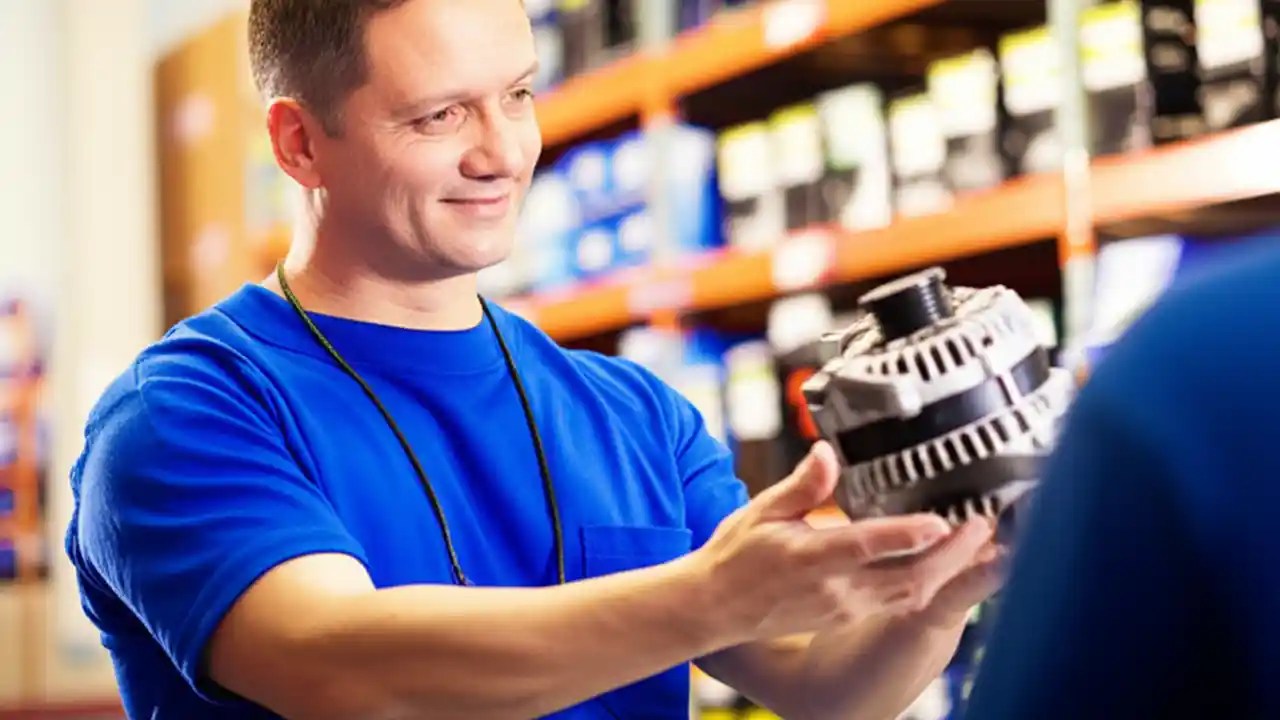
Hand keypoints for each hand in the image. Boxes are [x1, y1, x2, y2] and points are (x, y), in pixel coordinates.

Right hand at [692, 441, 992, 645]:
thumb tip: (825, 452)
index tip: (945, 521)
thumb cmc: (737, 554)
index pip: (870, 546)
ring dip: (947, 572)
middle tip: (983, 526)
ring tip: (977, 543)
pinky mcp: (848, 616)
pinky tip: (944, 564)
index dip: (910, 535)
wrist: (715, 608)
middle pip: (908, 579)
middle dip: (952, 557)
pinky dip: (928, 584)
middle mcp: (835, 590)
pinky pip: (899, 603)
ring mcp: (844, 608)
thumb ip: (802, 484)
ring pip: (910, 596)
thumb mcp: (763, 510)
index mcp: (812, 558)